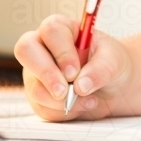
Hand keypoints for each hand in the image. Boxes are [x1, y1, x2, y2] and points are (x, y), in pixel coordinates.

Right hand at [14, 14, 132, 120]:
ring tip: (88, 100)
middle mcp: (44, 47)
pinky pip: (41, 107)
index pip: (50, 30)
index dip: (61, 51)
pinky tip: (81, 106)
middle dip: (46, 74)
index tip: (75, 71)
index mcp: (63, 29)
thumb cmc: (111, 63)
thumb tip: (81, 85)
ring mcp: (37, 72)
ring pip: (34, 86)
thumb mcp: (114, 60)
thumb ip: (100, 69)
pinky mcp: (38, 95)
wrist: (115, 86)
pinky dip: (63, 112)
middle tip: (65, 92)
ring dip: (60, 100)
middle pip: (25, 50)